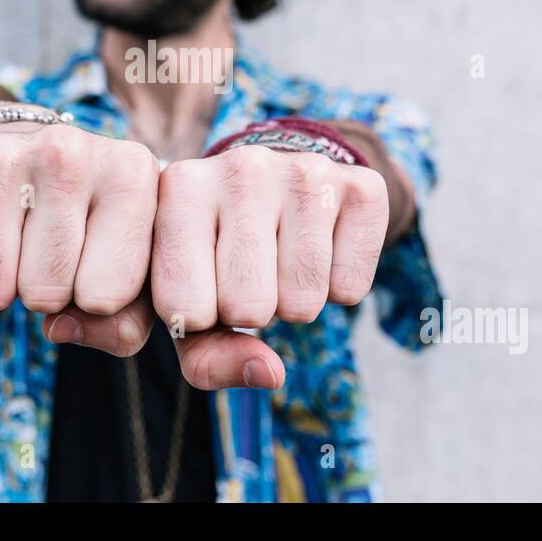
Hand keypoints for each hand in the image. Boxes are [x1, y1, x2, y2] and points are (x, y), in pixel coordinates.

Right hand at [0, 113, 159, 354]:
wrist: (23, 148)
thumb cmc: (87, 223)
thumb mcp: (130, 269)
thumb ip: (124, 323)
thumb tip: (60, 329)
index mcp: (131, 172)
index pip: (108, 296)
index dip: (96, 300)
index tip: (95, 261)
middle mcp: (68, 149)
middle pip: (45, 293)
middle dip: (43, 293)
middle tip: (45, 249)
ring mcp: (0, 151)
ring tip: (13, 237)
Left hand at [150, 144, 390, 389]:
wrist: (276, 185)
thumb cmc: (215, 254)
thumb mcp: (188, 302)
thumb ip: (206, 358)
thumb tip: (270, 374)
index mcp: (180, 186)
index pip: (184, 308)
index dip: (198, 318)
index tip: (201, 282)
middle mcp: (240, 165)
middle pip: (247, 308)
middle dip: (250, 311)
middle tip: (249, 272)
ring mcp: (304, 169)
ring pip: (303, 302)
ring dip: (294, 302)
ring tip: (282, 260)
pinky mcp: (361, 185)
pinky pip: (351, 288)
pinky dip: (339, 288)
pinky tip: (321, 247)